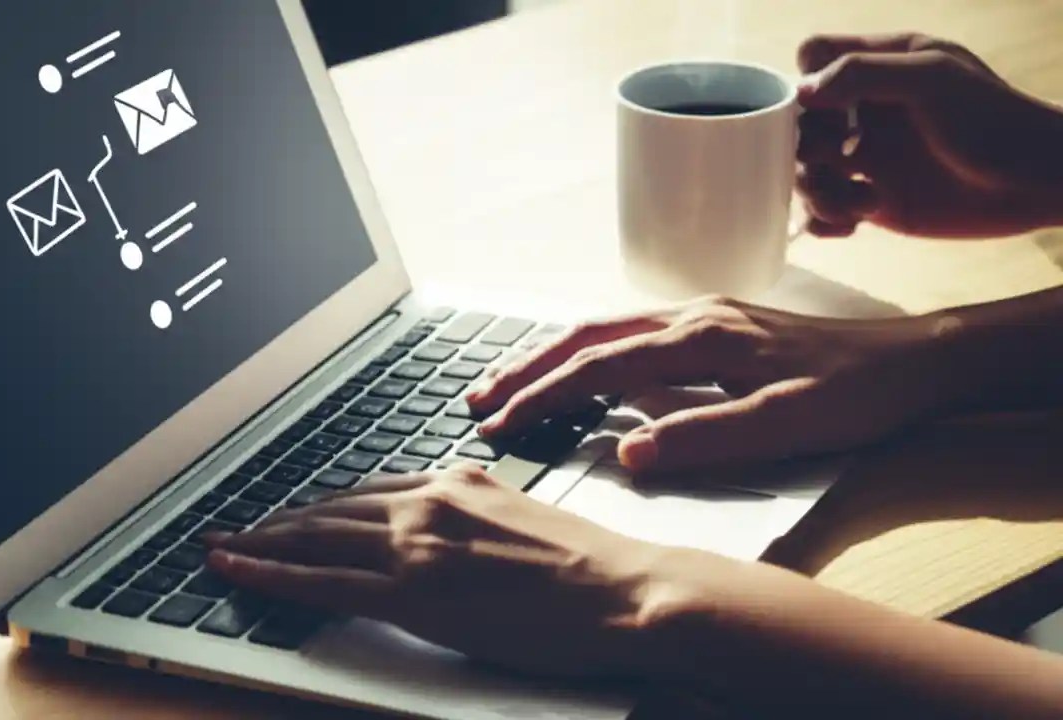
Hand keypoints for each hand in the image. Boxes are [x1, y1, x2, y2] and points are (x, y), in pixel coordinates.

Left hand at [203, 465, 719, 676]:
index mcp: (455, 480)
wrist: (621, 591)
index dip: (319, 505)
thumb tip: (441, 527)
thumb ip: (470, 514)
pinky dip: (270, 572)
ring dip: (260, 542)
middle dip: (275, 520)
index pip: (366, 491)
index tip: (291, 513)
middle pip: (330, 509)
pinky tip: (237, 569)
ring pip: (315, 537)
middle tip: (233, 526)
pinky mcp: (413, 592)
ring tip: (219, 547)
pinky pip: (322, 581)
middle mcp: (427, 501)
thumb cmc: (585, 566)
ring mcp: (416, 544)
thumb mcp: (520, 518)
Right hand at [467, 297, 957, 472]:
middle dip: (525, 366)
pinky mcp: (712, 322)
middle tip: (477, 397)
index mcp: (700, 340)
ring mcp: (699, 314)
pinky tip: (576, 365)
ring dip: (549, 353)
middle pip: (584, 335)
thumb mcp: (786, 425)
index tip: (500, 423)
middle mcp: (689, 317)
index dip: (543, 396)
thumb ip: (704, 436)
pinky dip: (584, 348)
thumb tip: (626, 452)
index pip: (598, 367)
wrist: (913, 361)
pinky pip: (627, 329)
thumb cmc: (854, 396)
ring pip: (602, 327)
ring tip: (507, 379)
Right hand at [797, 32, 1062, 237]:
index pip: (813, 57)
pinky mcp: (872, 200)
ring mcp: (867, 157)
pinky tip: (853, 224)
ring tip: (859, 204)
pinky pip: (823, 211)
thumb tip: (801, 94)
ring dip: (818, 191)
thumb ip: (863, 73)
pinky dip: (825, 220)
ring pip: (805, 170)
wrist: (1033, 183)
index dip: (804, 80)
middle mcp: (865, 111)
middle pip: (798, 120)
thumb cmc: (993, 119)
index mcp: (879, 68)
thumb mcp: (930, 78)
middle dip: (804, 146)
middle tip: (838, 161)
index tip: (824, 109)